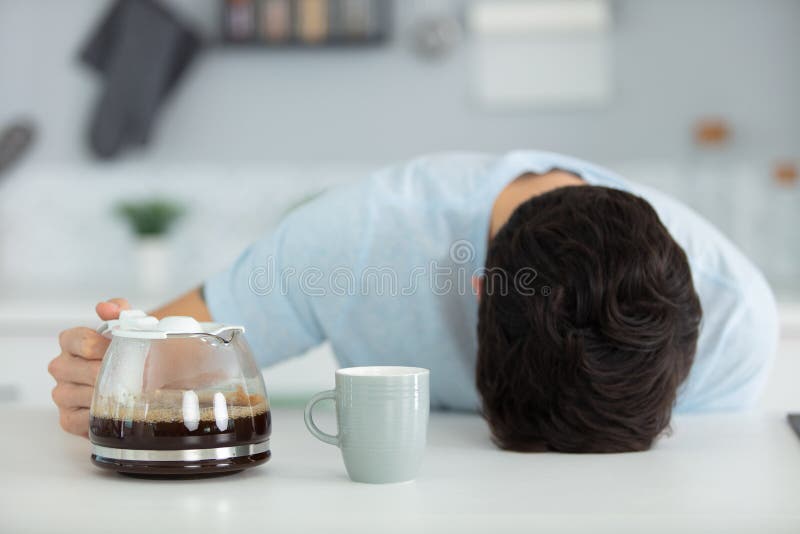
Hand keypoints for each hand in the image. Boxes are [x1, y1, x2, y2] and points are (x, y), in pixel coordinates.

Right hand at [48, 298, 129, 436]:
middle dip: (108, 372)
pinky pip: (78, 419)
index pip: (76, 339)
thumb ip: (120, 312)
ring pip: (79, 394)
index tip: (121, 349)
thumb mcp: (131, 329)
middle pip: (78, 369)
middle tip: (133, 375)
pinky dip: (99, 416)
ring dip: (106, 394)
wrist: (146, 383)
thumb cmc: (132, 355)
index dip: (101, 346)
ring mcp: (62, 393)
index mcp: (71, 342)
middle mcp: (61, 366)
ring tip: (130, 392)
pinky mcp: (68, 418)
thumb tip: (105, 307)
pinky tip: (116, 410)